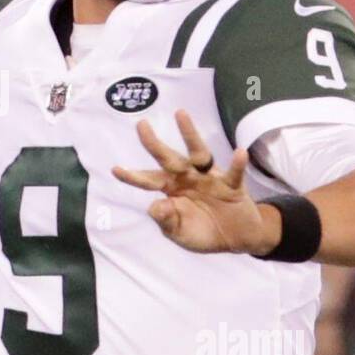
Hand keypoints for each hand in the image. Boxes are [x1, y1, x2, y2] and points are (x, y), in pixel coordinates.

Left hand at [112, 111, 280, 255]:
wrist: (235, 239)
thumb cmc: (202, 232)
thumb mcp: (179, 233)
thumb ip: (166, 222)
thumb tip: (154, 206)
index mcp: (171, 190)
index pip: (149, 180)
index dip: (134, 176)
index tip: (115, 169)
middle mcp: (187, 178)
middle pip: (169, 158)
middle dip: (154, 143)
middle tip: (141, 125)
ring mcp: (209, 179)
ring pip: (198, 153)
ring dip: (189, 134)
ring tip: (180, 114)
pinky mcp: (231, 186)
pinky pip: (233, 173)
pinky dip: (237, 164)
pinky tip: (239, 153)